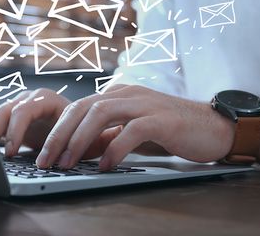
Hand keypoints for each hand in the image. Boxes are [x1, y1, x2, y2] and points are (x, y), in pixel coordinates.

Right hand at [0, 88, 122, 157]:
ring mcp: (15, 107)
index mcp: (47, 100)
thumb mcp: (93, 133)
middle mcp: (28, 99)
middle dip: (2, 132)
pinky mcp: (6, 117)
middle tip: (0, 154)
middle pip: (8, 110)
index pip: (27, 110)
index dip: (19, 131)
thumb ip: (103, 134)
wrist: (71, 125)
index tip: (14, 151)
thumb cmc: (83, 129)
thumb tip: (119, 133)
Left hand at [35, 85, 235, 170]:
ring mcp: (145, 104)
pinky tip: (105, 166)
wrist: (214, 127)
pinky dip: (114, 148)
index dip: (58, 129)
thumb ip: (110, 134)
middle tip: (46, 159)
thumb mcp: (135, 129)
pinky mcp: (162, 119)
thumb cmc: (174, 130)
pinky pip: (131, 130)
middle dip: (60, 134)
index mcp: (120, 94)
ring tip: (68, 163)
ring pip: (101, 113)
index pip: (79, 106)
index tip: (45, 153)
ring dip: (79, 139)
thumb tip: (79, 150)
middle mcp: (129, 94)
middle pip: (83, 107)